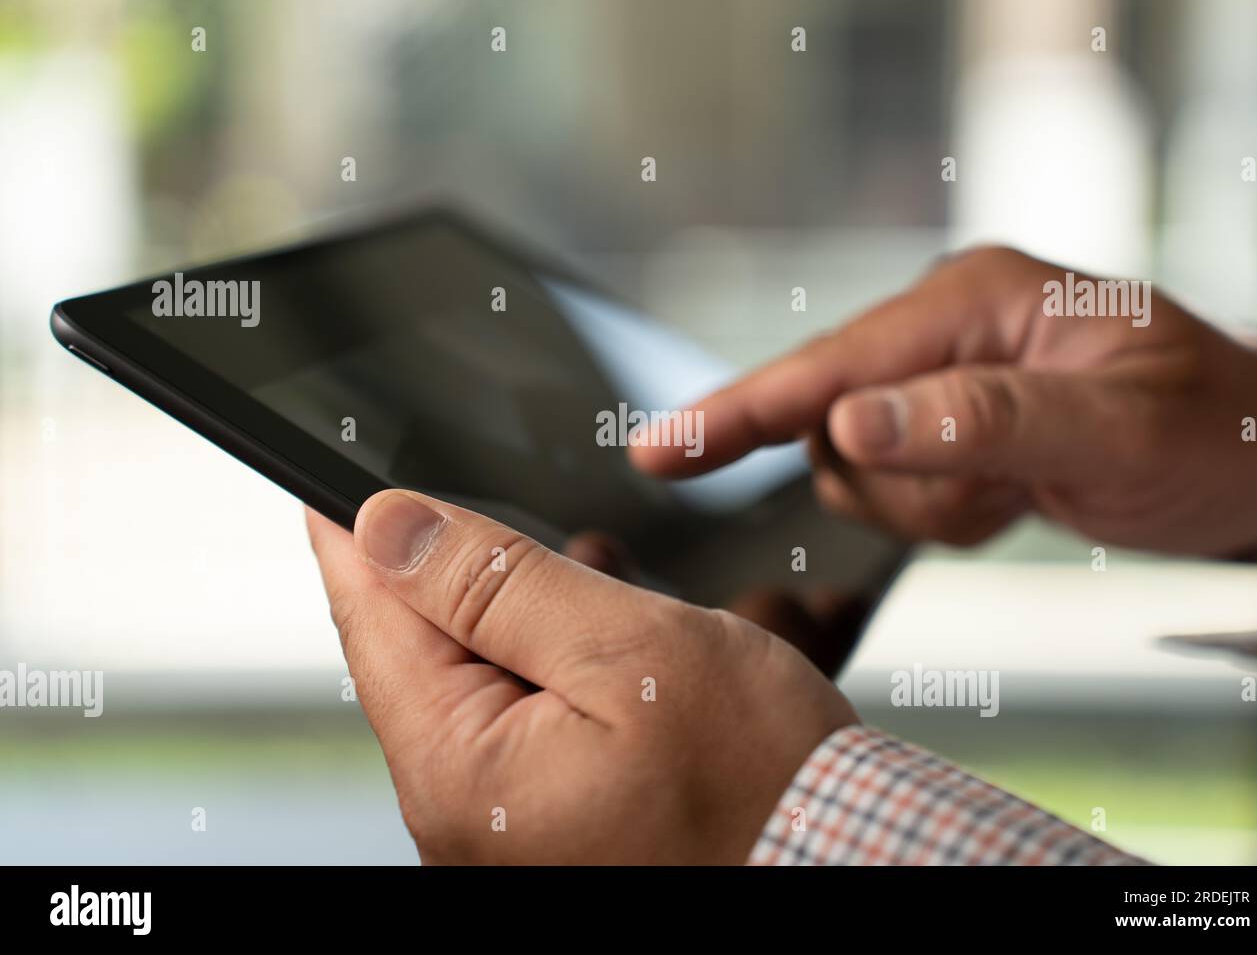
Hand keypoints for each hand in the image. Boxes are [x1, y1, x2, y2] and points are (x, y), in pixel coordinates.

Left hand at [306, 491, 855, 863]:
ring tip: (569, 571)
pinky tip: (589, 636)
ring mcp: (502, 825)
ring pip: (471, 682)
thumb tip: (389, 526)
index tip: (330, 477)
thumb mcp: (630, 648)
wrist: (842, 863)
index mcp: (463, 770)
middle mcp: (464, 811)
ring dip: (512, 615)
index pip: (371, 619)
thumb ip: (498, 583)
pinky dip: (547, 665)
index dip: (352, 534)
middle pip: (416, 652)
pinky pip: (515, 721)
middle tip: (473, 507)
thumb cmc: (762, 781)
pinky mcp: (545, 823)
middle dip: (448, 572)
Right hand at [630, 247, 1256, 556]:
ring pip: (858, 469)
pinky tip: (1014, 498)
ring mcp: (940, 376)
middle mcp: (943, 328)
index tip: (657, 453)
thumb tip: (850, 427)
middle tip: (997, 499)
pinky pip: (896, 490)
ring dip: (930, 507)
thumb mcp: (1114, 433)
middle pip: (834, 424)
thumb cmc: (1211, 431)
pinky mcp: (945, 422)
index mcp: (974, 300)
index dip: (737, 411)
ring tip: (1018, 496)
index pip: (830, 363)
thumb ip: (978, 424)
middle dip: (902, 486)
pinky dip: (947, 515)